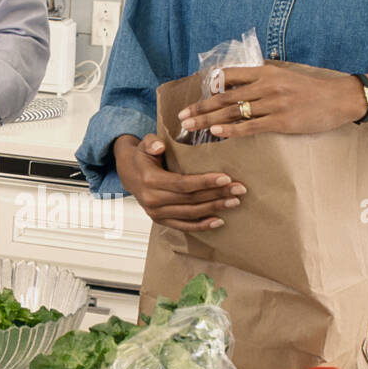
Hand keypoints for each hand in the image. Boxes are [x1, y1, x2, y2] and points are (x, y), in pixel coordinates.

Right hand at [113, 133, 246, 231]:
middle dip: (217, 195)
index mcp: (150, 181)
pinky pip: (183, 226)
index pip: (183, 184)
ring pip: (190, 213)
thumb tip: (160, 146)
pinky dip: (201, 226)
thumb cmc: (142, 156)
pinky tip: (219, 221)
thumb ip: (151, 142)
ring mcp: (156, 213)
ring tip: (234, 202)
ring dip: (214, 209)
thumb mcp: (144, 144)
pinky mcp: (160, 220)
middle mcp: (152, 200)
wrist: (127, 173)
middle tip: (239, 190)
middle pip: (191, 200)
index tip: (226, 178)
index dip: (205, 182)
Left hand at [177, 61, 367, 138]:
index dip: (208, 87)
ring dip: (208, 120)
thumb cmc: (311, 90)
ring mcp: (273, 104)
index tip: (192, 97)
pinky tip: (216, 133)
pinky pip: (250, 127)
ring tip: (190, 127)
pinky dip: (231, 130)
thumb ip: (261, 81)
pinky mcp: (281, 121)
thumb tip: (237, 87)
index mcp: (265, 72)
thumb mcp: (285, 77)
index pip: (228, 76)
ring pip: (233, 112)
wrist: (339, 99)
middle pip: (224, 96)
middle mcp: (266, 85)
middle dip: (200, 108)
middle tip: (181, 117)